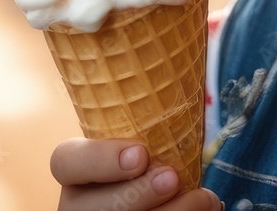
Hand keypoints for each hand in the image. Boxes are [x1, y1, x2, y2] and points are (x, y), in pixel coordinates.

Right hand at [52, 138, 221, 210]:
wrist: (156, 193)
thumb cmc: (155, 156)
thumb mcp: (143, 141)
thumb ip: (150, 127)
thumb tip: (187, 78)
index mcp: (78, 171)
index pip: (66, 161)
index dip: (100, 159)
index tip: (140, 154)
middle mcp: (80, 203)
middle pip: (94, 206)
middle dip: (137, 194)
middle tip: (173, 178)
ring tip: (205, 199)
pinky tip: (210, 210)